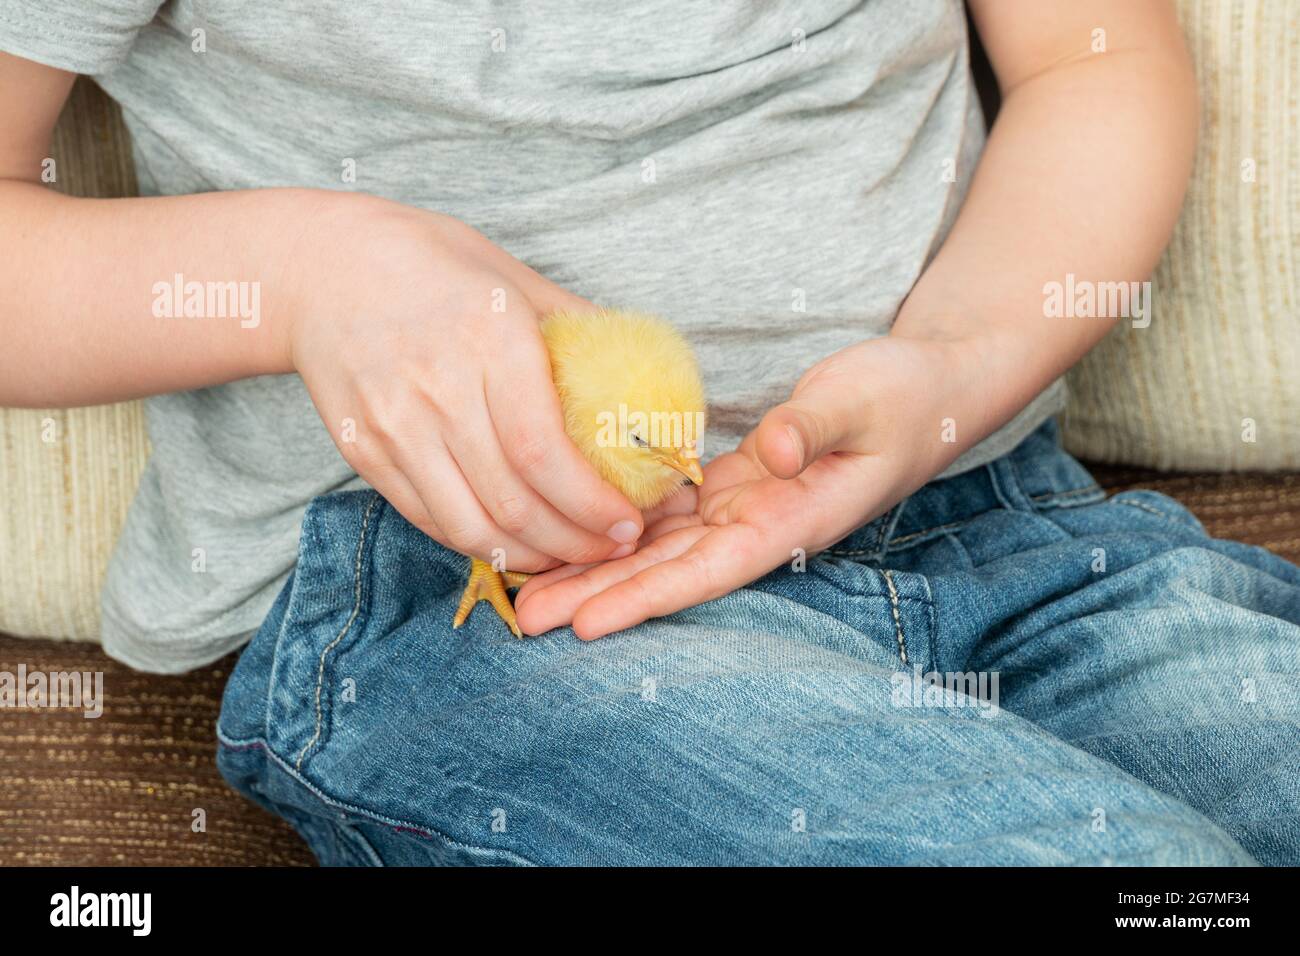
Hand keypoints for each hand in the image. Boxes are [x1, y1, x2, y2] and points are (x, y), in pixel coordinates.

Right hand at [286, 193, 642, 571]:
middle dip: (574, 543)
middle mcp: (437, 391)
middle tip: (611, 547)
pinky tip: (514, 542)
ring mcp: (394, 427)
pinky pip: (429, 520)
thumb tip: (652, 378)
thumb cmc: (432, 264)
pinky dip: (478, 544)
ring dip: (529, 556)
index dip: (591, 504)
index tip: (629, 522)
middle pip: (512, 502)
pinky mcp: (364, 453)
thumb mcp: (516, 278)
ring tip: (569, 555)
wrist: (322, 266)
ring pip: (469, 527)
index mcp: (487, 341)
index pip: (543, 453)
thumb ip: (582, 328)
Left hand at [514, 334, 983, 637]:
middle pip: (666, 573)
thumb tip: (773, 451)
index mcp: (792, 524)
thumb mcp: (864, 402)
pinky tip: (570, 530)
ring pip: (657, 548)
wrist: (926, 390)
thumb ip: (814, 425)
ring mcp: (742, 508)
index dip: (645, 599)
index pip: (706, 572)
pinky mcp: (732, 484)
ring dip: (596, 567)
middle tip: (524, 618)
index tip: (585, 622)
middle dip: (597, 596)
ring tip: (528, 587)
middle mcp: (758, 527)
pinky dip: (619, 525)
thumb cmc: (903, 397)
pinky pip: (666, 513)